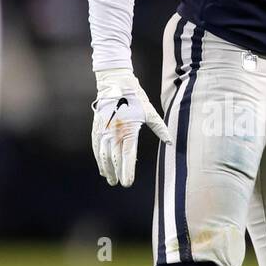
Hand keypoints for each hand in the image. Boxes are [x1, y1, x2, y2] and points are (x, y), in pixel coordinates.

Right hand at [91, 69, 170, 187]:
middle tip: (121, 184)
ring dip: (107, 169)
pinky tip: (102, 166)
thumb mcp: (150, 112)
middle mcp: (114, 133)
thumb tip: (170, 141)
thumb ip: (160, 128)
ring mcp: (103, 131)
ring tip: (111, 180)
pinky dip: (98, 159)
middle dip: (117, 173)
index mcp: (129, 130)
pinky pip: (96, 147)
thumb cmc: (135, 97)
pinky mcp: (96, 128)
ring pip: (103, 155)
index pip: (128, 156)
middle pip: (115, 159)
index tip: (128, 183)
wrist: (115, 82)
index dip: (128, 171)